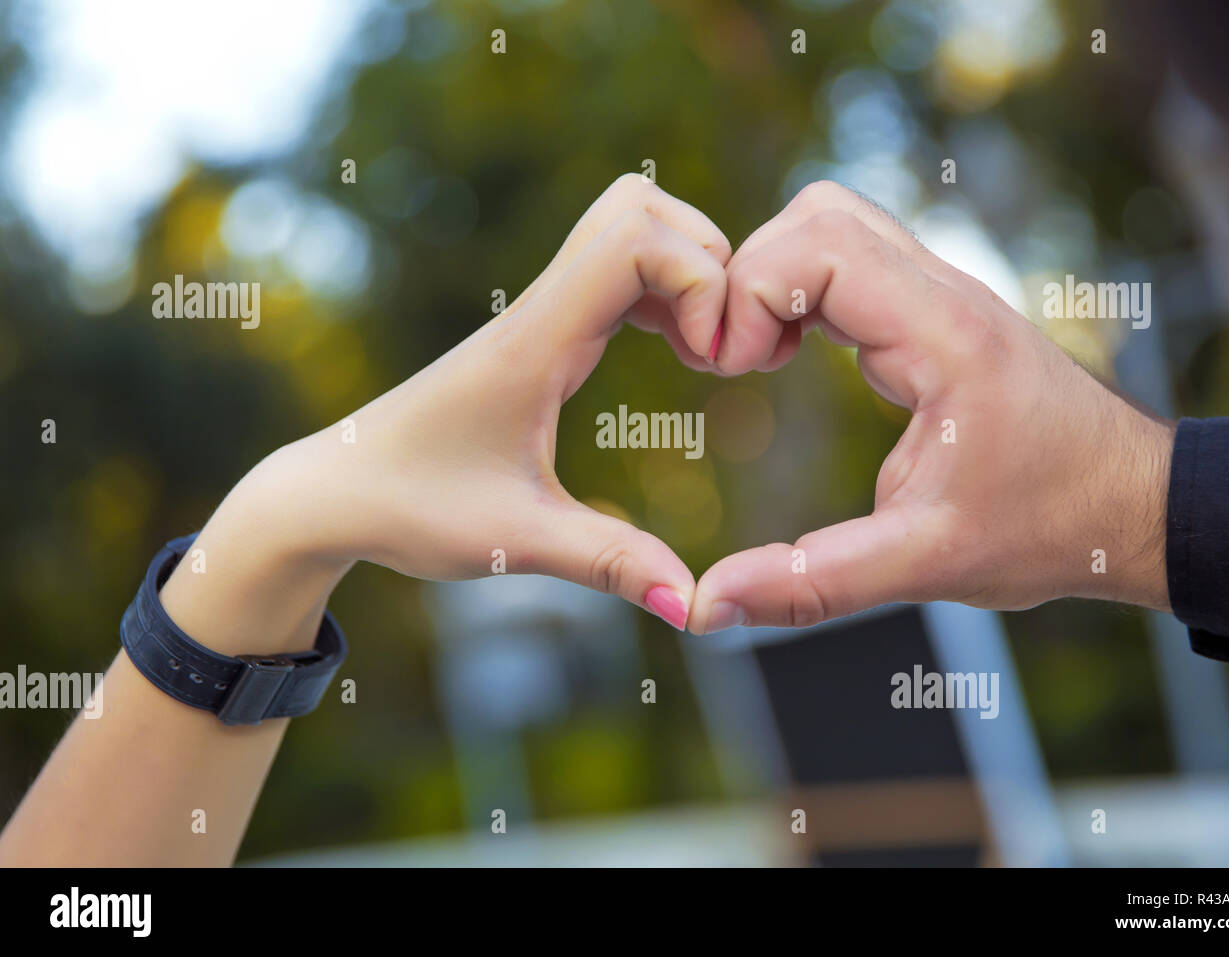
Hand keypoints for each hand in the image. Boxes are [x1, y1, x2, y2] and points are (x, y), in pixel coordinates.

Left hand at [243, 175, 729, 630]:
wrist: (334, 492)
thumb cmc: (411, 509)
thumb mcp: (518, 542)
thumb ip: (611, 565)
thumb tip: (694, 607)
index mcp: (533, 343)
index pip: (634, 239)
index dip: (699, 280)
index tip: (712, 360)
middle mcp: (537, 311)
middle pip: (642, 207)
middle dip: (708, 260)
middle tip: (721, 349)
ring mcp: (537, 315)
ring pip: (631, 228)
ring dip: (688, 272)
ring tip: (707, 354)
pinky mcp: (539, 333)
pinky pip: (616, 271)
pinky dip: (664, 291)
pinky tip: (677, 351)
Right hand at [688, 181, 1173, 633]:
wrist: (1132, 504)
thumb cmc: (1048, 528)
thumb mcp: (925, 566)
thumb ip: (813, 585)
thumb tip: (711, 604)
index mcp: (946, 337)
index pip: (821, 247)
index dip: (751, 293)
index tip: (731, 370)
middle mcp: (946, 294)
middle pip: (818, 215)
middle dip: (750, 276)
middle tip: (731, 361)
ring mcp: (944, 294)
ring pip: (834, 222)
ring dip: (775, 274)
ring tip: (756, 356)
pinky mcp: (936, 310)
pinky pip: (852, 256)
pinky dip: (801, 287)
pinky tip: (790, 353)